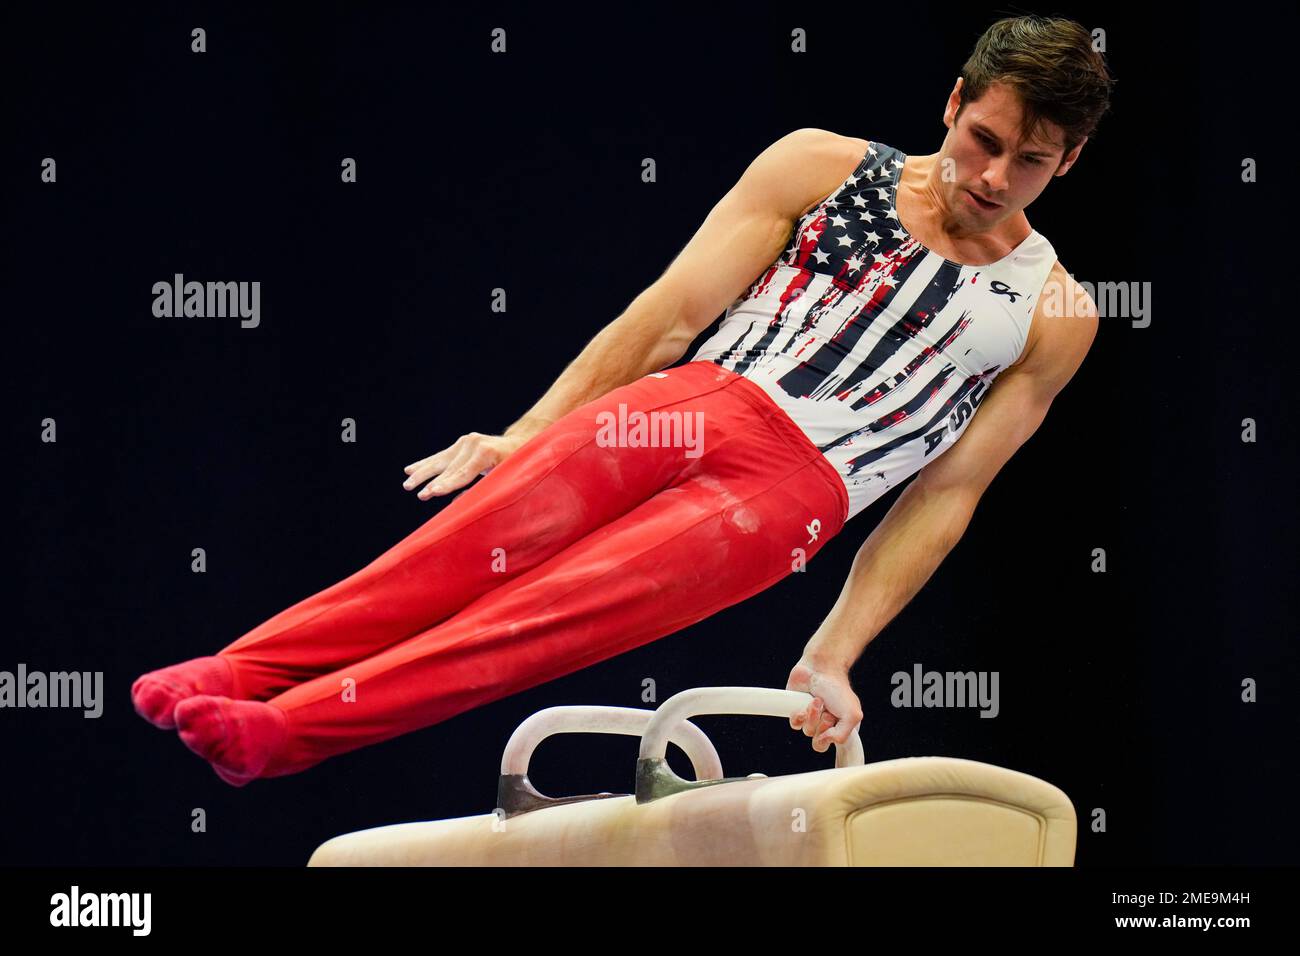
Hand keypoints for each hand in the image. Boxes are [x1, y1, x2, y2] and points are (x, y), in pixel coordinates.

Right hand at [402, 431, 528, 499]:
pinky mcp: (462, 442)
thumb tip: (455, 504)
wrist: (520, 443)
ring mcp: (467, 441)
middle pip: (448, 467)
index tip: (431, 492)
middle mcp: (474, 444)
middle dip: (432, 482)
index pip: (462, 473)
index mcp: (486, 453)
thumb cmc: (516, 467)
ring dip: (422, 473)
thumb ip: (482, 491)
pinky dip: (425, 463)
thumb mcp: (505, 480)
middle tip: (419, 494)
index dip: (447, 484)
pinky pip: (441, 456)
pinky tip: (409, 470)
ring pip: (440, 460)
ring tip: (407, 485)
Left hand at [785, 658, 861, 752]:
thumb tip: (826, 741)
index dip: (835, 742)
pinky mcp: (798, 711)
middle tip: (828, 711)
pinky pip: (795, 724)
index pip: (838, 749)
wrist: (820, 668)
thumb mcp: (852, 714)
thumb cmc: (838, 688)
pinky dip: (800, 715)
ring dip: (813, 716)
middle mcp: (827, 726)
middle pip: (819, 744)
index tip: (834, 734)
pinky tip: (806, 703)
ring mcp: (812, 719)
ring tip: (817, 701)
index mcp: (843, 728)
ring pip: (807, 732)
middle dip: (822, 727)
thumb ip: (843, 735)